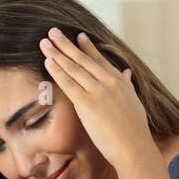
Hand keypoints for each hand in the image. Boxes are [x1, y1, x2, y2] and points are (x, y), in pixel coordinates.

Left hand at [39, 27, 153, 167]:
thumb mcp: (134, 102)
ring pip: (73, 67)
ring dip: (57, 53)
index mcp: (120, 81)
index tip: (77, 36)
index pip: (100, 60)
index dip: (87, 47)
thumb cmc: (134, 131)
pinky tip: (48, 61)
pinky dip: (57, 70)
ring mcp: (97, 91)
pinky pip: (68, 83)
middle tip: (53, 31)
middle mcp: (108, 82)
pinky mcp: (87, 103)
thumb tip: (127, 73)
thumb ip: (127, 85)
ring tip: (44, 41)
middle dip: (66, 44)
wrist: (134, 147)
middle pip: (83, 59)